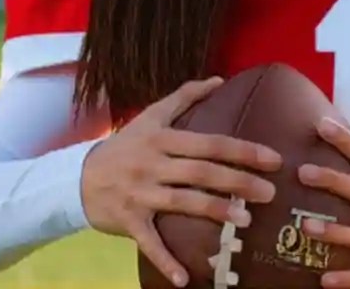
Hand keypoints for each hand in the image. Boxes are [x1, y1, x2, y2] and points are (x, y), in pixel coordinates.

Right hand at [81, 76, 282, 286]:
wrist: (77, 177)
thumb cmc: (124, 145)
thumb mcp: (151, 116)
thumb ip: (185, 97)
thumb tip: (219, 80)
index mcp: (161, 138)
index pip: (208, 143)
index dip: (242, 150)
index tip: (272, 159)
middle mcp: (152, 164)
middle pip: (200, 172)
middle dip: (237, 182)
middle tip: (269, 193)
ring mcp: (140, 194)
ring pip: (182, 202)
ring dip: (214, 212)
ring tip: (245, 221)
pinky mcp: (129, 221)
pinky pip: (150, 243)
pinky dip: (166, 261)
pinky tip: (186, 279)